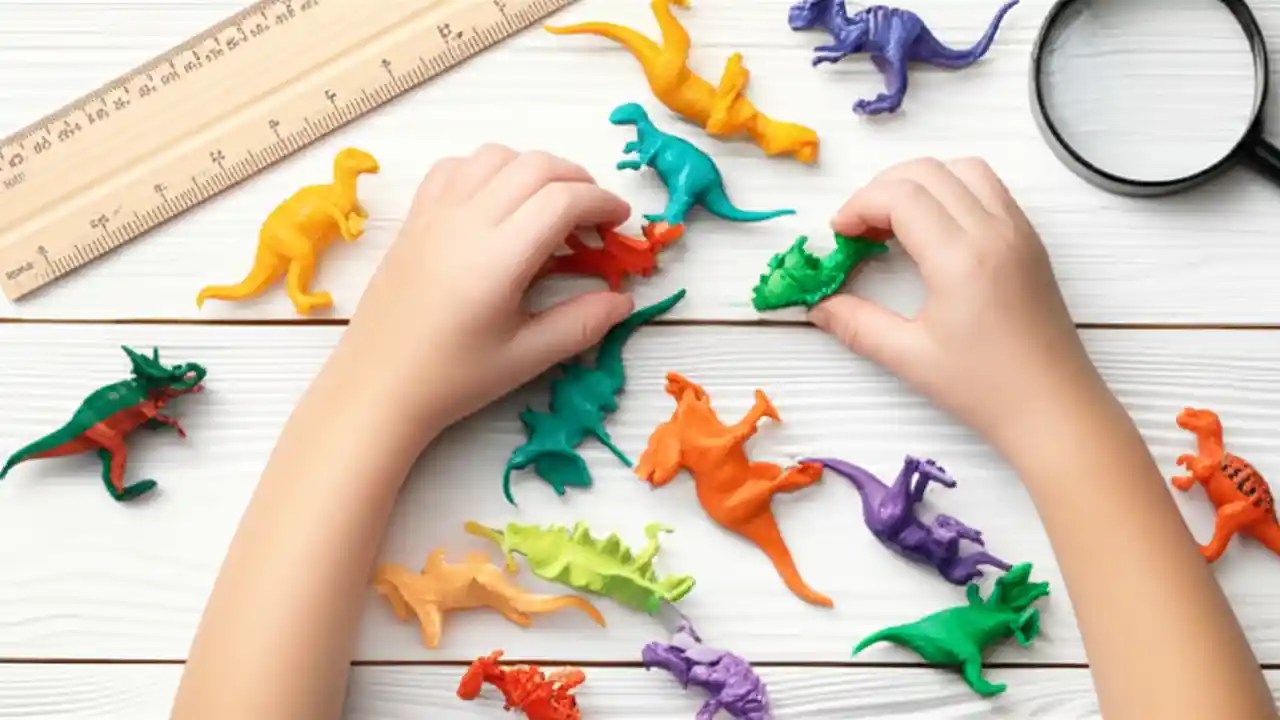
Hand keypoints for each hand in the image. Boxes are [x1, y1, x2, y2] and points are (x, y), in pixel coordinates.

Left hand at [337, 144, 635, 445]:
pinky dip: (489, 168)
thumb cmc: (451, 379)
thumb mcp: (525, 358)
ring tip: (551, 203)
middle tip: (595, 214)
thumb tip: (623, 300)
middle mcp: (465, 223)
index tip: (620, 222)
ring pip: (495, 156)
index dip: (601, 202)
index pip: (562, 200)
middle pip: (535, 166)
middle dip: (577, 179)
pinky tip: (500, 199)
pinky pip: (456, 167)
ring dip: (535, 167)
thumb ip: (580, 324)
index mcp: (497, 259)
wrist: (377, 385)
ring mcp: (435, 214)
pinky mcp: (415, 218)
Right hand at [808, 157, 1107, 457]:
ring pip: (963, 169)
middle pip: (928, 171)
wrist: (1055, 408)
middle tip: (859, 229)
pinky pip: (989, 188)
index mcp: (962, 258)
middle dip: (882, 189)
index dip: (859, 205)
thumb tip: (818, 307)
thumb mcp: (910, 358)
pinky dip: (952, 191)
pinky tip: (934, 232)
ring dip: (921, 182)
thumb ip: (857, 325)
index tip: (839, 236)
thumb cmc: (985, 388)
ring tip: (896, 223)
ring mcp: (1018, 231)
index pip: (901, 196)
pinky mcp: (1030, 241)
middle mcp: (994, 231)